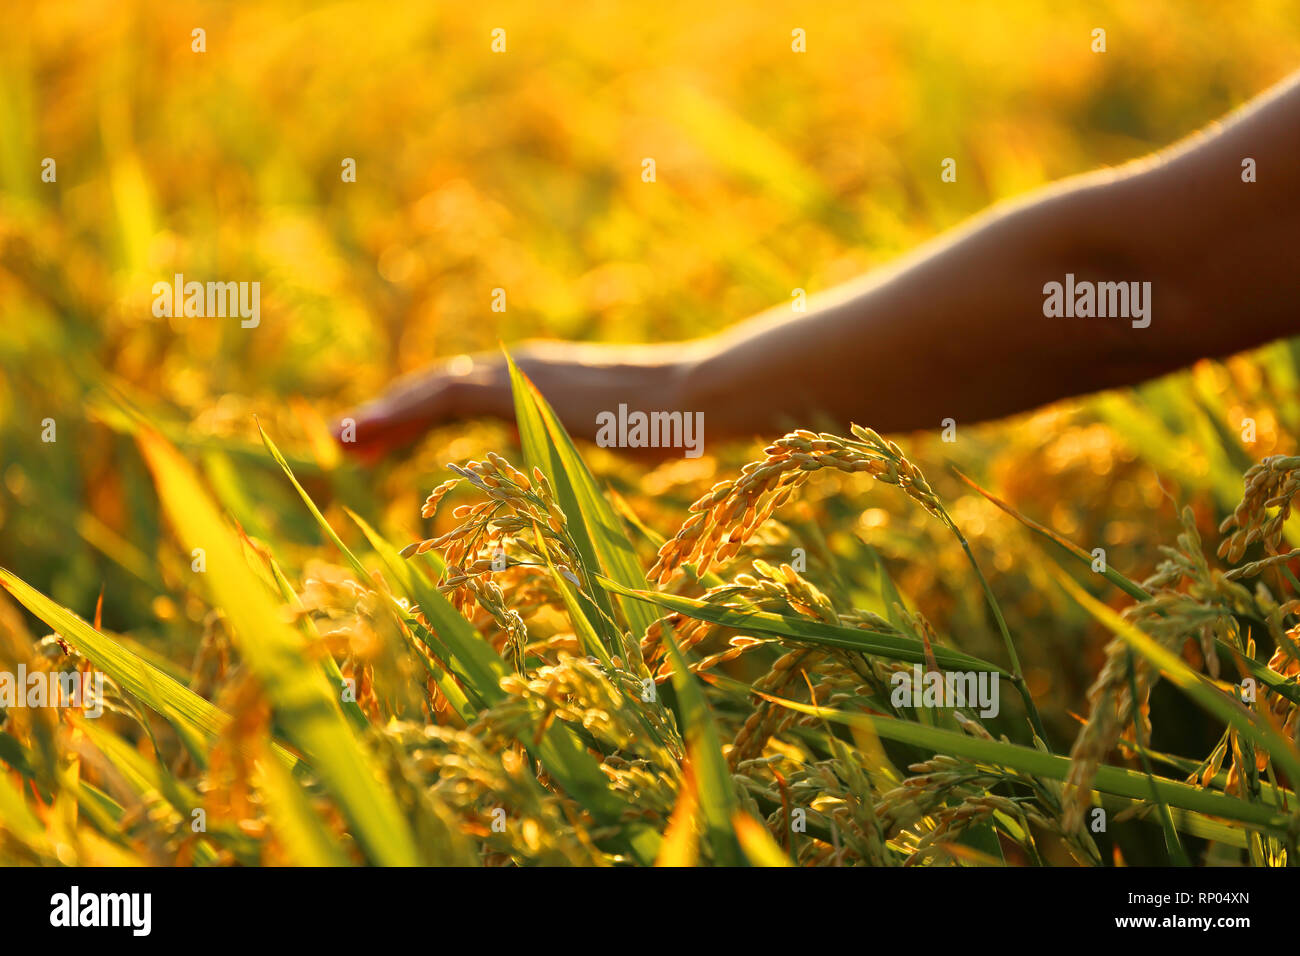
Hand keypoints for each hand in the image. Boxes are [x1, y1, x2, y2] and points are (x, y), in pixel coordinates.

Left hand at [333, 343, 695, 459]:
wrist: (693, 396)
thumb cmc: (673, 421)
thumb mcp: (616, 436)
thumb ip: (587, 438)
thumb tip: (580, 450)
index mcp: (539, 383)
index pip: (464, 398)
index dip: (420, 418)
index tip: (385, 441)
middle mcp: (518, 370)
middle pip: (438, 390)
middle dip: (390, 416)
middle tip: (346, 440)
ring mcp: (515, 373)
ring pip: (430, 390)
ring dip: (381, 414)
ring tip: (338, 438)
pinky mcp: (514, 385)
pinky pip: (440, 396)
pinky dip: (397, 412)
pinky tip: (364, 432)